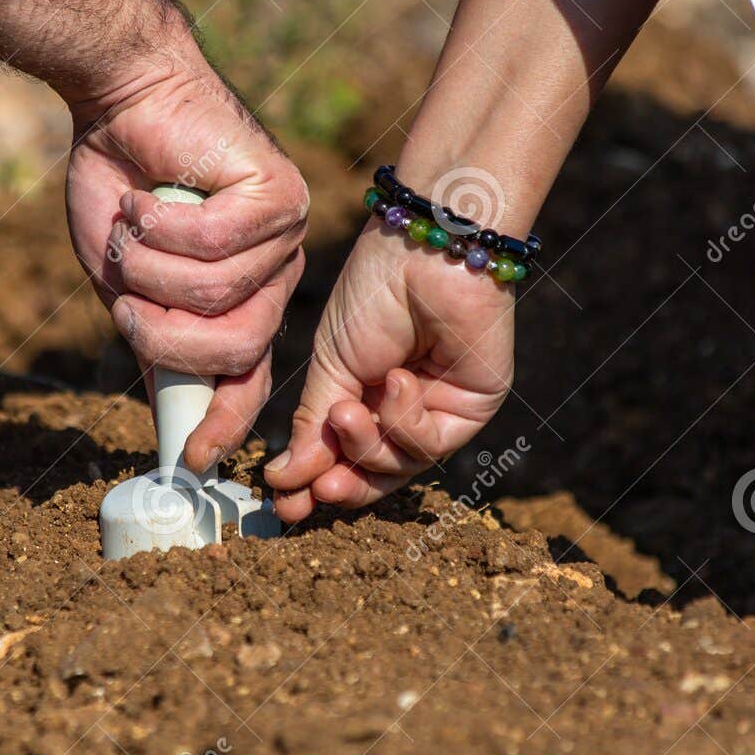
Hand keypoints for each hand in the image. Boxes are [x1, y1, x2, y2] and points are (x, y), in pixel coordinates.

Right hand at [66, 44, 306, 474]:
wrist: (122, 97)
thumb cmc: (121, 185)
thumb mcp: (130, 283)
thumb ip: (156, 342)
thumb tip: (176, 427)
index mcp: (246, 299)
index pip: (249, 376)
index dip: (222, 421)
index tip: (192, 460)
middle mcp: (277, 273)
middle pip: (236, 346)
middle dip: (163, 328)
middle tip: (123, 291)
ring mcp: (287, 235)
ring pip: (219, 295)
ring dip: (151, 266)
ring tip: (132, 225)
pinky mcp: (282, 195)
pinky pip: (217, 244)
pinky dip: (163, 225)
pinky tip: (149, 196)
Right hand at [264, 224, 512, 521]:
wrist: (424, 250)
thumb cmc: (374, 292)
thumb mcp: (330, 365)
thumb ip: (314, 427)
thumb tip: (280, 482)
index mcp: (365, 392)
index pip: (343, 454)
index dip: (316, 481)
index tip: (284, 504)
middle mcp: (404, 406)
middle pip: (375, 472)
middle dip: (345, 483)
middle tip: (316, 490)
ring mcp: (440, 408)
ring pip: (401, 465)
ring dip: (368, 446)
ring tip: (348, 412)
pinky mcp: (473, 406)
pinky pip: (433, 444)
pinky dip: (407, 422)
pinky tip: (397, 382)